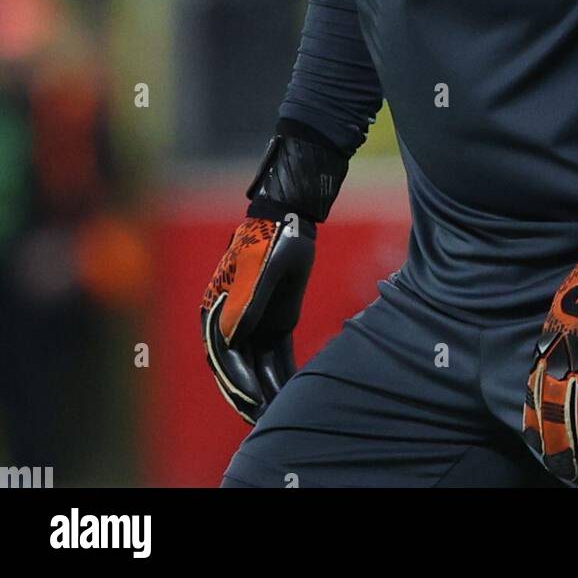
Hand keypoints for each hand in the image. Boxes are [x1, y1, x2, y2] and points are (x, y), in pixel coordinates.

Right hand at [201, 215, 315, 423]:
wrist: (289, 220)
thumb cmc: (269, 241)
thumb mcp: (260, 270)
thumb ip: (248, 303)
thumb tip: (231, 340)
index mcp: (218, 310)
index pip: (224, 354)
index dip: (237, 379)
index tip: (251, 399)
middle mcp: (232, 323)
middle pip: (238, 367)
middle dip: (249, 395)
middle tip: (261, 421)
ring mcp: (255, 325)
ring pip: (259, 366)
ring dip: (267, 390)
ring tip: (278, 416)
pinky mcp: (276, 324)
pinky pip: (278, 355)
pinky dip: (284, 375)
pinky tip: (294, 393)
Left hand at [523, 244, 577, 482]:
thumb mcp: (558, 313)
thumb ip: (553, 345)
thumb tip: (547, 378)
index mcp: (552, 344)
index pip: (539, 395)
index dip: (540, 428)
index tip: (543, 452)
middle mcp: (574, 354)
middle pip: (564, 412)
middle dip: (565, 448)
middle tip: (571, 472)